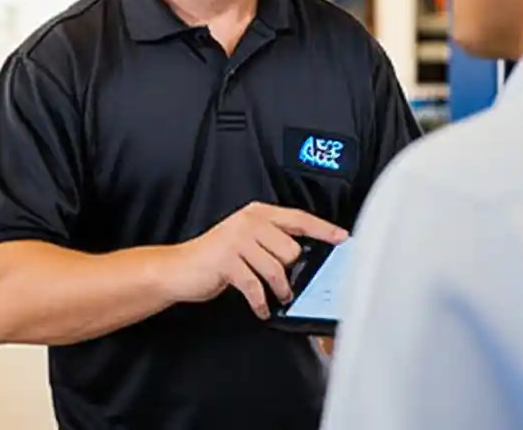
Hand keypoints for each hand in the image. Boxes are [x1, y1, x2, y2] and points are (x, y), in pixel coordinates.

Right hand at [158, 202, 347, 318]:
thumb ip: (272, 241)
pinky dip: (261, 303)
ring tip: (276, 297)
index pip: (298, 218)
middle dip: (290, 272)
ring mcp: (236, 240)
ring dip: (279, 290)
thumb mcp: (246, 241)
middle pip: (291, 249)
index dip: (323, 229)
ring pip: (276, 269)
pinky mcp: (227, 261)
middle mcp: (248, 222)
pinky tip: (261, 308)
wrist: (179, 268)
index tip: (342, 238)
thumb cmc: (217, 258)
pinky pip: (256, 286)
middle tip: (284, 284)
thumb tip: (305, 258)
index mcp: (257, 213)